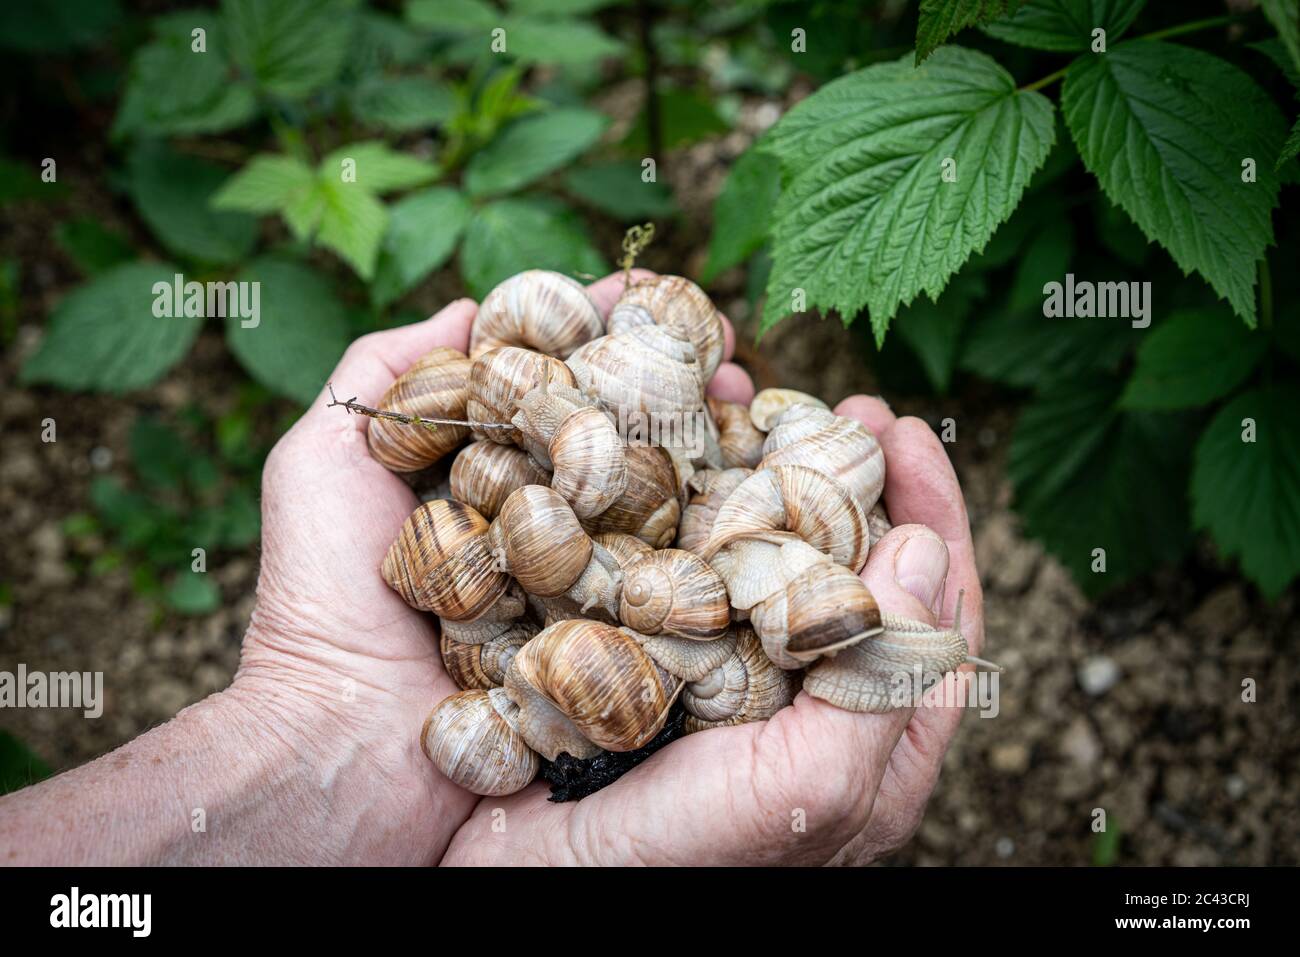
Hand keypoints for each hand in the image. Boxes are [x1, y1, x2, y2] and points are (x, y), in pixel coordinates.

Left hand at [236, 269, 756, 863]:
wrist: (345, 745)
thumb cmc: (321, 600)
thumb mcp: (323, 462)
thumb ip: (383, 374)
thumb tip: (470, 306)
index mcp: (490, 480)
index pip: (559, 391)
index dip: (604, 339)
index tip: (650, 294)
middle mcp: (547, 528)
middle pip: (625, 439)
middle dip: (678, 382)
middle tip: (727, 343)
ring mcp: (585, 587)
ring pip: (664, 505)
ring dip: (716, 448)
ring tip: (754, 400)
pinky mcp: (614, 648)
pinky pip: (676, 587)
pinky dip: (723, 541)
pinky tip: (762, 491)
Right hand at [438, 366, 983, 865]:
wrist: (504, 892)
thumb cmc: (662, 867)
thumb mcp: (792, 797)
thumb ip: (873, 693)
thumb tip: (923, 552)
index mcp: (864, 748)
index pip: (932, 616)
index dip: (931, 514)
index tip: (902, 432)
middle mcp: (803, 713)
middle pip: (858, 577)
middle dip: (860, 482)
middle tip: (843, 408)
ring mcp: (728, 687)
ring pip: (774, 568)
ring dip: (777, 483)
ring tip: (761, 408)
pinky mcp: (657, 669)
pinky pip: (692, 576)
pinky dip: (693, 510)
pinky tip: (673, 457)